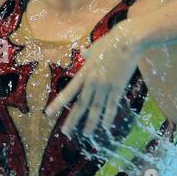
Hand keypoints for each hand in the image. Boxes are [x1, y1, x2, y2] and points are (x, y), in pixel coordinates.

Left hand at [45, 21, 146, 137]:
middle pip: (81, 104)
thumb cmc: (111, 41)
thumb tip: (83, 52)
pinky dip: (108, 116)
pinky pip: (112, 105)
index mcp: (85, 72)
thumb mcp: (95, 47)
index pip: (69, 91)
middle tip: (66, 132)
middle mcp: (93, 82)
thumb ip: (87, 54)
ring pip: (96, 108)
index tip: (48, 113)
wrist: (128, 41)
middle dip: (73, 119)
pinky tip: (105, 126)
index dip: (58, 103)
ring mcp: (106, 86)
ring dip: (90, 122)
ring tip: (86, 134)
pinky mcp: (118, 87)